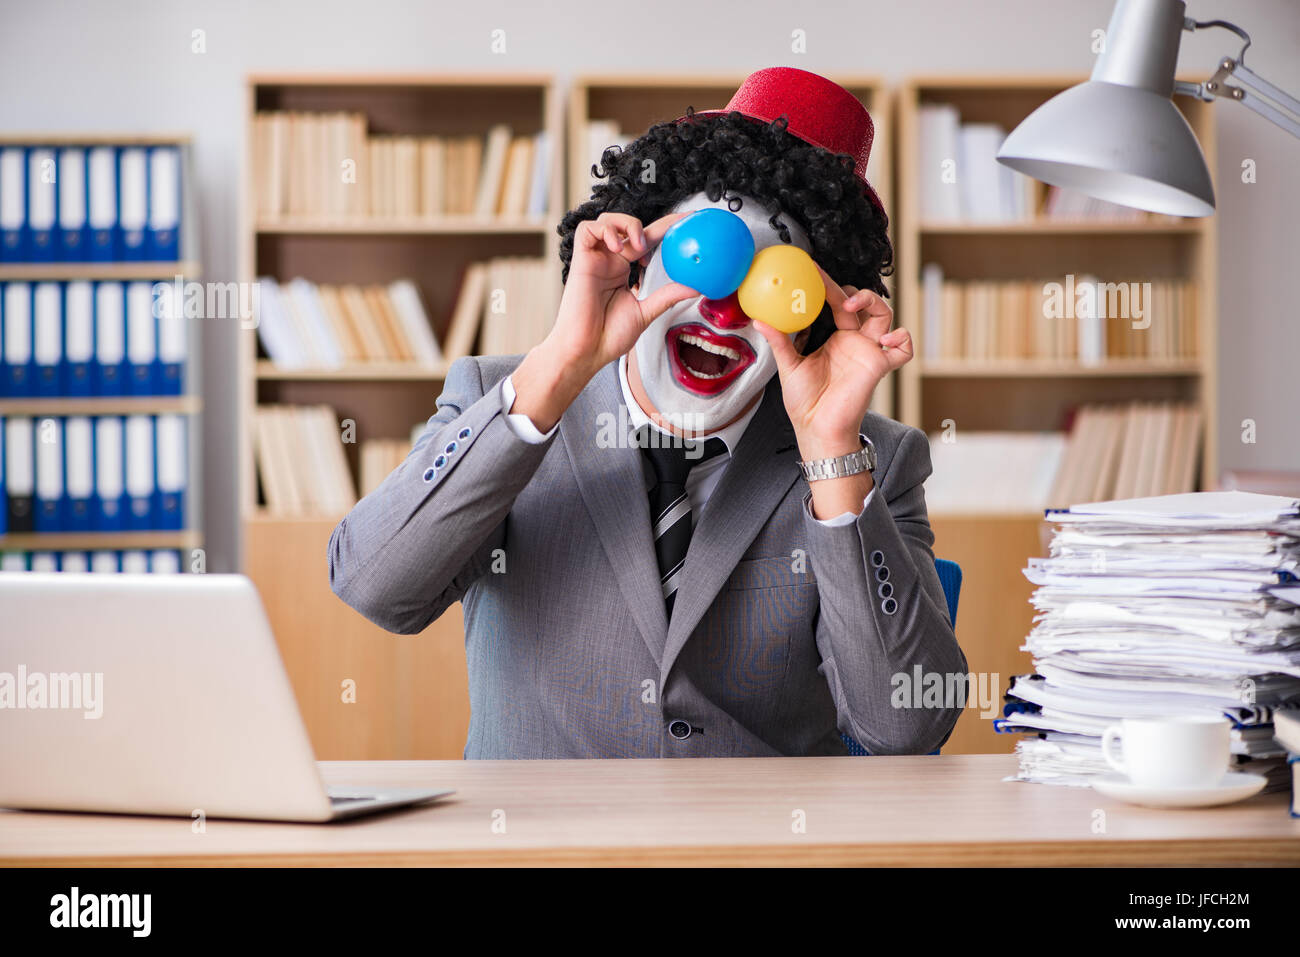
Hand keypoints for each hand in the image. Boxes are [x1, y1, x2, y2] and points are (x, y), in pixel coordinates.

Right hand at [511, 212, 696, 430]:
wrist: (586, 351)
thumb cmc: (608, 337)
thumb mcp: (646, 312)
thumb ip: (668, 296)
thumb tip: (696, 287)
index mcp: (624, 271)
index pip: (647, 242)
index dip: (666, 229)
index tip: (689, 222)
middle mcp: (610, 261)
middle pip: (630, 226)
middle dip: (656, 223)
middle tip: (677, 230)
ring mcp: (595, 259)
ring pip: (607, 219)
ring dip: (627, 224)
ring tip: (640, 246)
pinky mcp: (581, 260)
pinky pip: (586, 229)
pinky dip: (605, 230)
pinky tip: (618, 247)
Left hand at [753, 265, 912, 460]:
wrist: (817, 428)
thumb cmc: (805, 402)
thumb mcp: (789, 366)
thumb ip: (779, 341)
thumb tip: (759, 319)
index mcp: (836, 337)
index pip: (836, 302)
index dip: (828, 285)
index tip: (812, 269)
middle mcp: (855, 341)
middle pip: (864, 303)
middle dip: (851, 289)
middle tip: (831, 291)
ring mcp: (869, 352)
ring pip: (885, 315)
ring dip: (874, 302)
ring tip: (850, 305)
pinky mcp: (879, 367)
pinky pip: (903, 350)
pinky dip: (902, 339)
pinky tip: (885, 339)